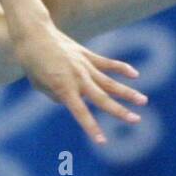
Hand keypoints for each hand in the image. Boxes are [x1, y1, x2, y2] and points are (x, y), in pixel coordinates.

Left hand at [11, 18, 146, 143]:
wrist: (34, 33)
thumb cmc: (32, 62)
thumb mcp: (40, 85)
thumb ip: (57, 96)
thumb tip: (74, 100)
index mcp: (64, 88)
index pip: (81, 113)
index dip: (92, 128)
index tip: (103, 141)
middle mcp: (78, 78)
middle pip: (103, 98)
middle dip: (120, 111)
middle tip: (137, 120)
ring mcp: (85, 65)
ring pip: (110, 82)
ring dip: (127, 92)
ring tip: (143, 101)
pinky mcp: (87, 55)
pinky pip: (107, 63)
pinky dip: (121, 68)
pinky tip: (135, 74)